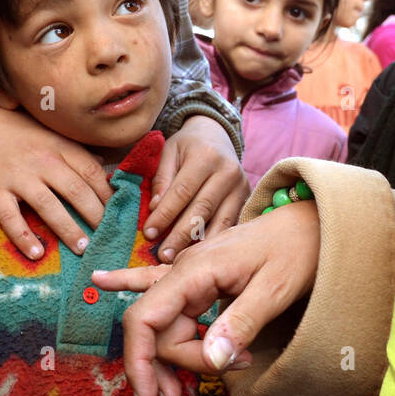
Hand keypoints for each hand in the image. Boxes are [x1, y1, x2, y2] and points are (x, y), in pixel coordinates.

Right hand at [0, 104, 112, 259]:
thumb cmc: (15, 133)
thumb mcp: (49, 133)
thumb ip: (75, 151)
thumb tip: (106, 166)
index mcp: (58, 146)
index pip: (92, 171)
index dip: (108, 194)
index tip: (121, 212)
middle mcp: (41, 161)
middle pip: (76, 191)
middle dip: (95, 216)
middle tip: (109, 236)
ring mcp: (17, 177)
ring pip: (48, 206)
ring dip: (68, 229)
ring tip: (83, 248)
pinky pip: (11, 218)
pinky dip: (24, 237)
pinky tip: (37, 254)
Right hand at [92, 201, 319, 395]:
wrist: (311, 222)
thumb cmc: (297, 250)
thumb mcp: (275, 289)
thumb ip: (241, 323)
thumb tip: (213, 361)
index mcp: (196, 270)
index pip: (146, 318)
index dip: (141, 361)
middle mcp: (184, 269)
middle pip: (156, 327)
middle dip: (175, 362)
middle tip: (223, 372)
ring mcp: (189, 270)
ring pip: (162, 321)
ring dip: (172, 353)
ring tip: (198, 379)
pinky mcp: (198, 275)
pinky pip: (157, 286)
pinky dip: (130, 286)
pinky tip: (103, 281)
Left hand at [144, 115, 247, 261]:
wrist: (217, 134)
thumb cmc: (188, 145)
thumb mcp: (169, 151)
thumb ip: (162, 179)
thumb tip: (155, 209)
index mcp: (205, 156)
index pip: (182, 191)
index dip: (165, 214)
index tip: (148, 233)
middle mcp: (227, 171)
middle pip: (201, 210)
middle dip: (180, 235)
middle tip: (162, 256)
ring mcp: (241, 186)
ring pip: (219, 221)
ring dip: (198, 244)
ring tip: (178, 261)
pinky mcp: (246, 198)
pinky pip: (230, 224)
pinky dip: (215, 241)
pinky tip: (200, 255)